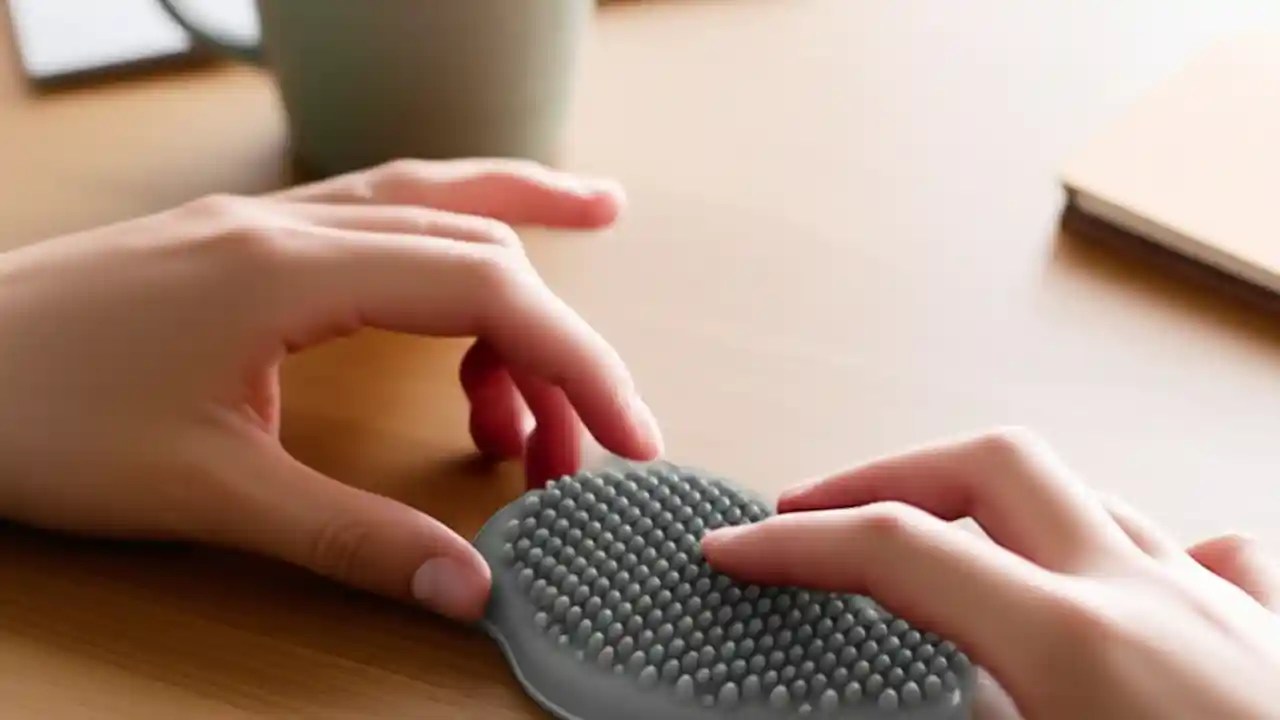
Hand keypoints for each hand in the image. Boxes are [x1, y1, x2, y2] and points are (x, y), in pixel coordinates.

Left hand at [0, 158, 661, 621]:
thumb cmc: (35, 416)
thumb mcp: (205, 492)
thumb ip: (350, 538)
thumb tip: (467, 586)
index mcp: (290, 269)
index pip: (487, 288)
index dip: (578, 361)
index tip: (627, 436)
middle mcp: (291, 225)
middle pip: (479, 244)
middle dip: (557, 341)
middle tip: (595, 435)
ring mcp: (266, 225)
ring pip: (434, 207)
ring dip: (521, 262)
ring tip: (554, 379)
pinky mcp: (244, 246)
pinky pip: (381, 226)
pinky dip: (447, 267)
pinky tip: (454, 331)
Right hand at [701, 428, 1279, 718]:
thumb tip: (903, 699)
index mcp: (1083, 649)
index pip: (900, 551)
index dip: (795, 545)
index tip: (735, 550)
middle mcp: (1156, 601)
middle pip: (990, 468)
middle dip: (884, 475)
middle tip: (817, 511)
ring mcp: (1226, 612)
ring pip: (1089, 498)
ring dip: (992, 508)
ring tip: (936, 546)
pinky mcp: (1277, 646)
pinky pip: (1199, 554)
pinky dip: (1126, 554)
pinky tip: (1107, 593)